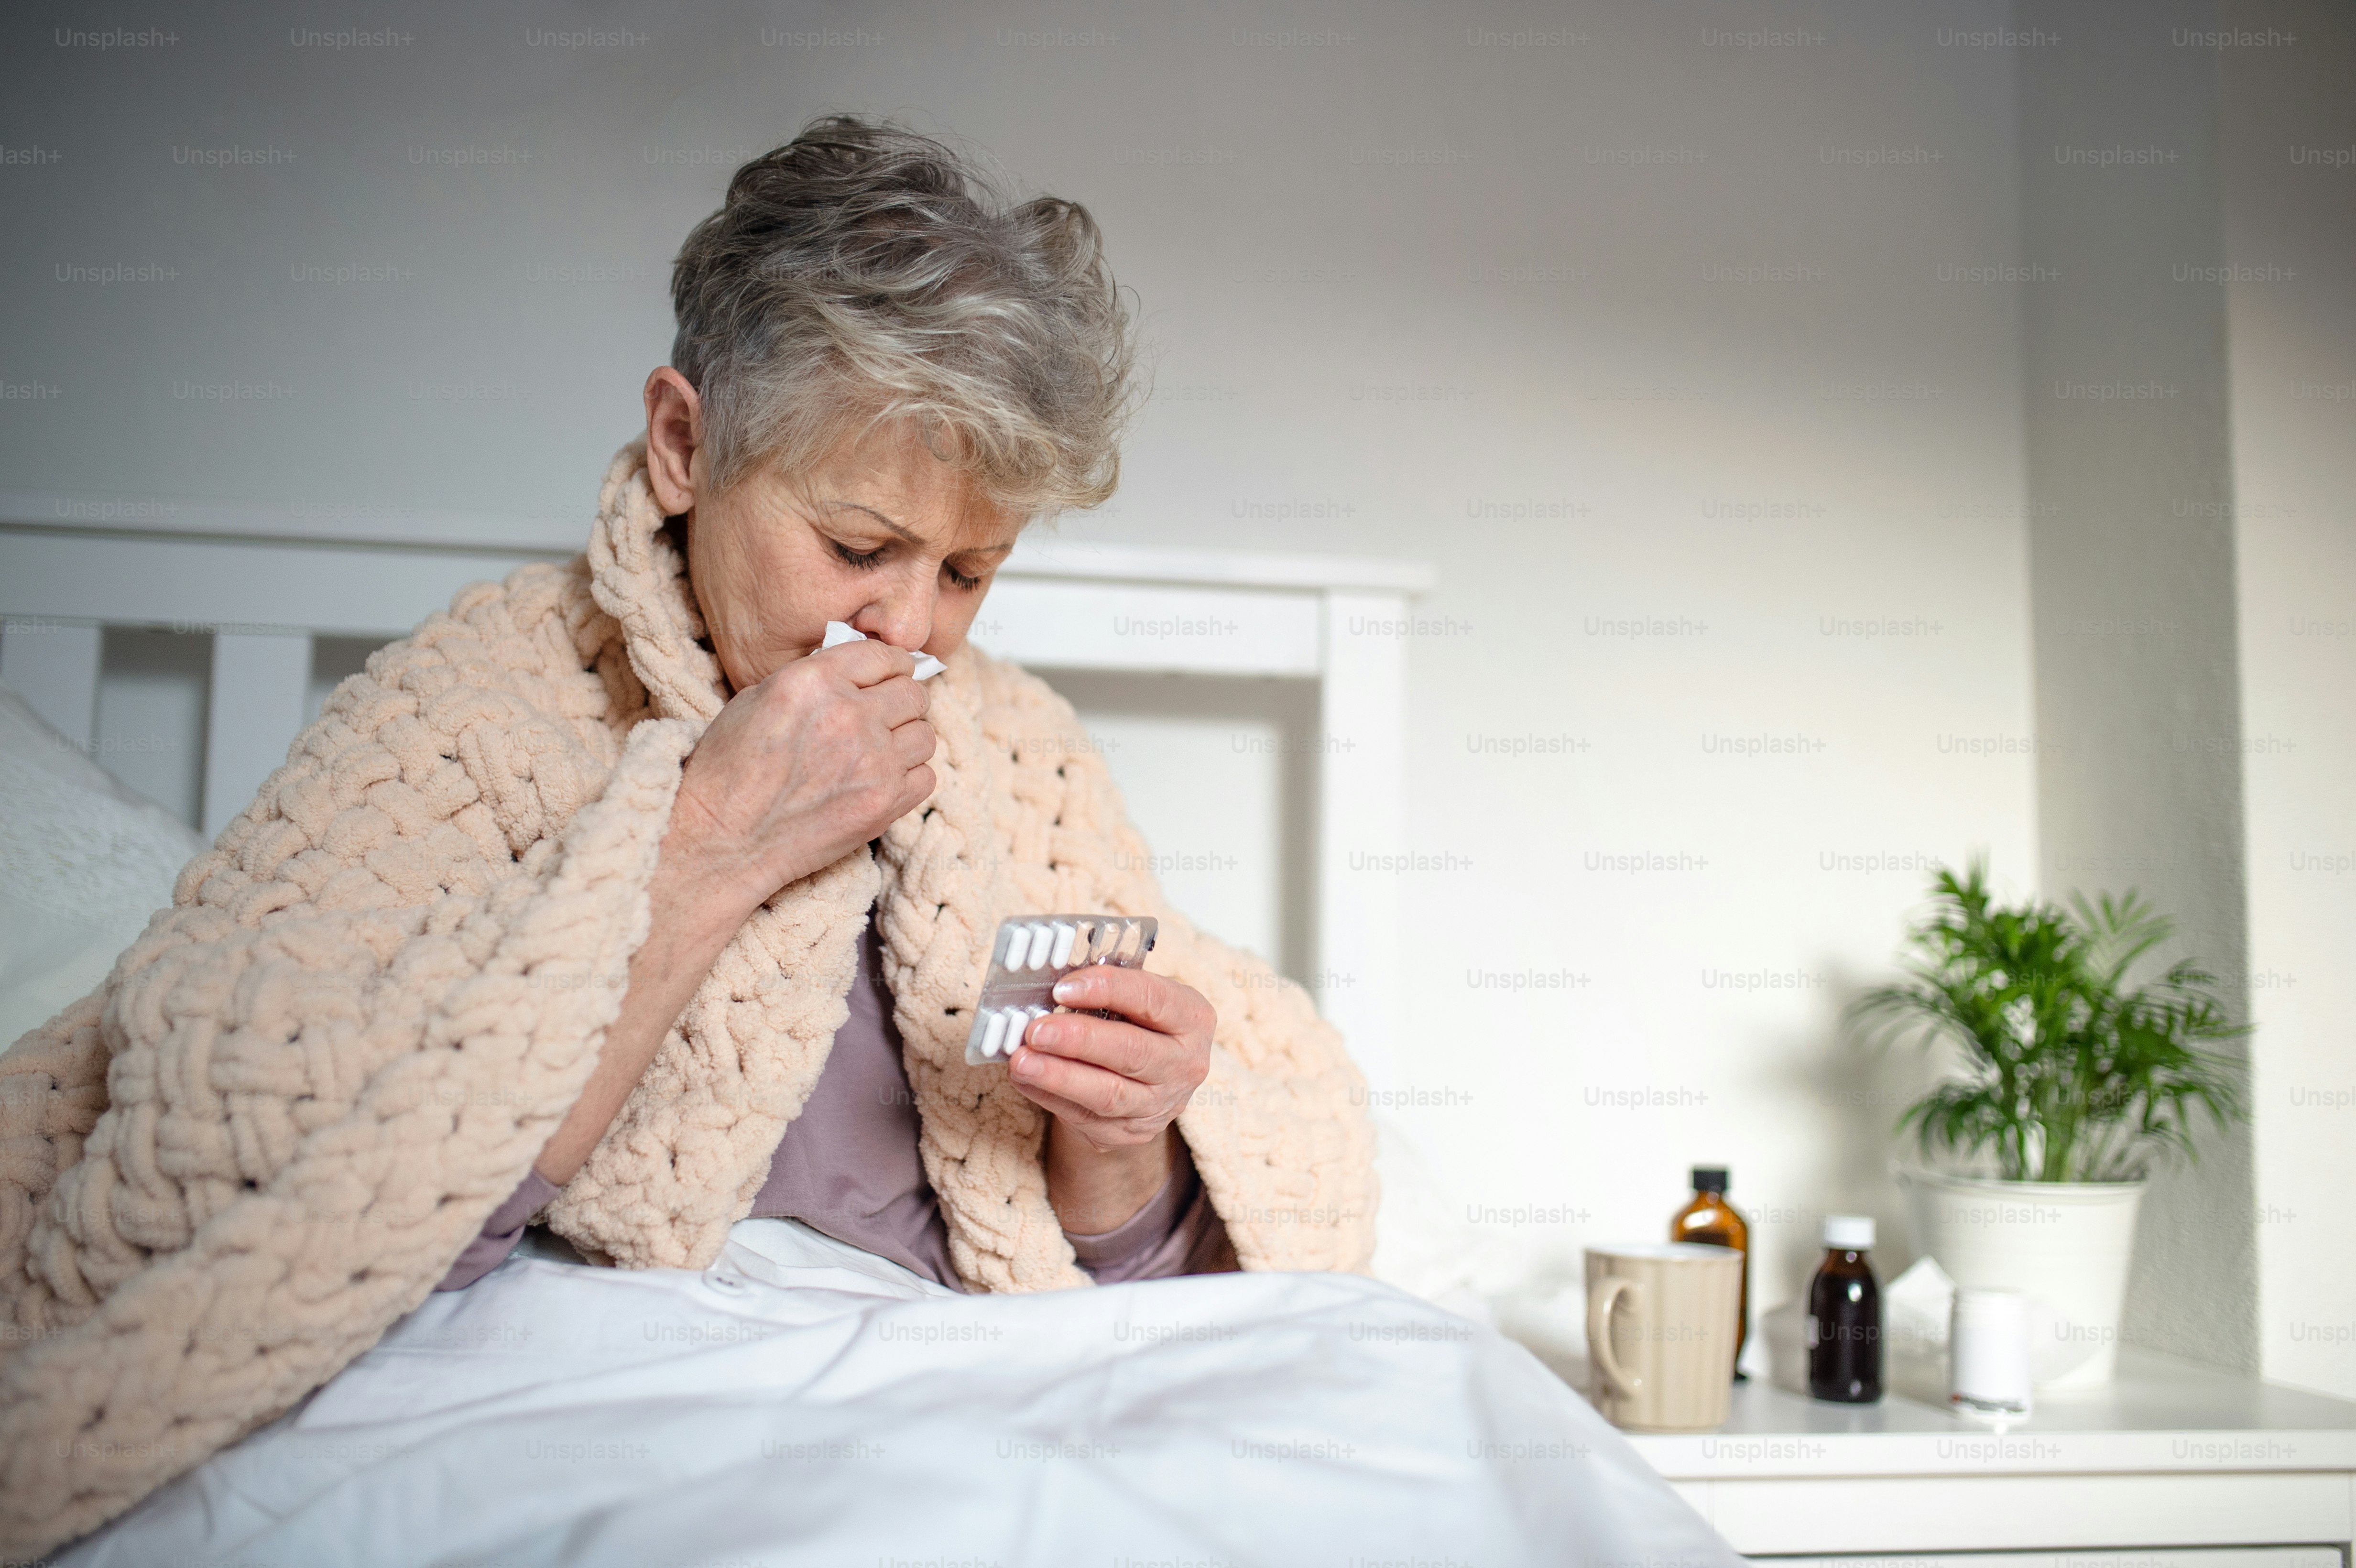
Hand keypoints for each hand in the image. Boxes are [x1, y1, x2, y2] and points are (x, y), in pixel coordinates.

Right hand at [668, 638, 935, 909]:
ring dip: (907, 740)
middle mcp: (849, 714)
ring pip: (925, 735)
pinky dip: (909, 777)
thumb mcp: (758, 699)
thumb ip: (813, 679)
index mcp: (815, 680)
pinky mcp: (884, 802)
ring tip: (881, 750)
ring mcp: (872, 760)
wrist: (723, 838)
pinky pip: (926, 777)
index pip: (884, 655)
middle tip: (886, 715)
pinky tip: (881, 780)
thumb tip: (856, 674)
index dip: (892, 665)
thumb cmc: (730, 770)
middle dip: (902, 702)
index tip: (891, 675)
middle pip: (913, 694)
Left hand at [1008, 966, 1212, 1150]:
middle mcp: (1183, 1065)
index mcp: (1192, 1018)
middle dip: (1079, 1040)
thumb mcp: (1138, 999)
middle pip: (1132, 1052)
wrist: (1151, 1083)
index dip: (1108, 989)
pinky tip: (1023, 1078)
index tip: (1063, 988)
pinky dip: (1047, 1095)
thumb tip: (1053, 982)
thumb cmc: (1139, 1024)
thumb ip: (1106, 989)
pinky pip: (1082, 1115)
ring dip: (1059, 1076)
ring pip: (1108, 1094)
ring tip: (1021, 1060)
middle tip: (1037, 1030)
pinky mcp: (1128, 1132)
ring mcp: (1158, 1105)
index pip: (1152, 999)